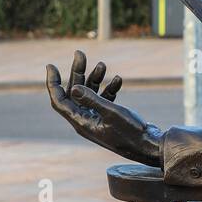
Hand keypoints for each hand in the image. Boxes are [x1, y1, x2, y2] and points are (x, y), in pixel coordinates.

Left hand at [46, 50, 161, 163]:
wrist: (150, 147)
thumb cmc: (130, 132)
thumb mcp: (110, 113)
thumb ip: (92, 99)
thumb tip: (73, 88)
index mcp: (81, 121)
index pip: (59, 101)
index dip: (53, 83)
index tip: (51, 65)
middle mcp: (86, 120)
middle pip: (75, 93)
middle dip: (77, 72)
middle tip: (80, 54)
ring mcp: (98, 119)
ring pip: (90, 94)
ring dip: (95, 78)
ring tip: (102, 64)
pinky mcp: (109, 118)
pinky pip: (104, 100)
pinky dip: (109, 89)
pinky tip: (118, 80)